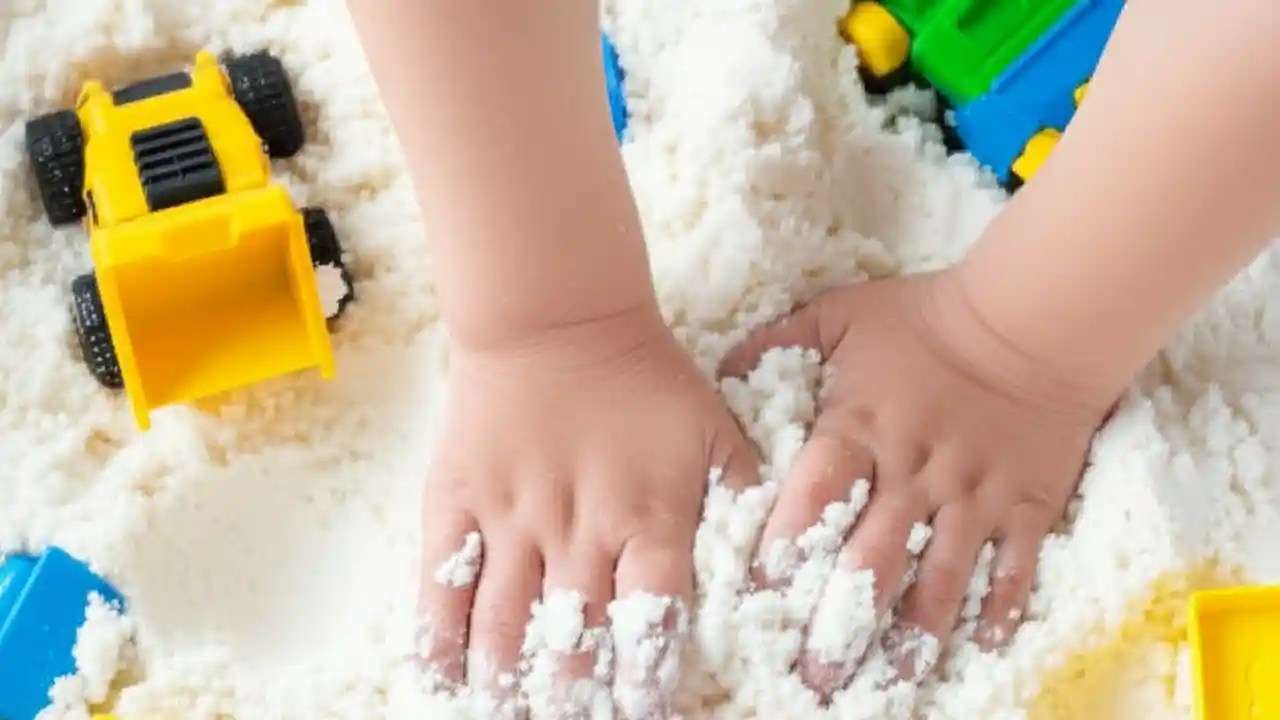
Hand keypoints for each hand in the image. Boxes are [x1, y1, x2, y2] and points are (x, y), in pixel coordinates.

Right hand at [416, 308, 758, 718]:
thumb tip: (775, 559)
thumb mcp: (715, 427)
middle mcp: (580, 530)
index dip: (647, 683)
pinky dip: (440, 640)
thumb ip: (746, 495)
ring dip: (508, 686)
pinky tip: (445, 681)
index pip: (652, 621)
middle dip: (574, 700)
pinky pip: (444, 584)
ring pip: (505, 626)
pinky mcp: (459, 502)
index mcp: (649, 517)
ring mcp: (513, 519)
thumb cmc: (644, 374)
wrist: (557, 315)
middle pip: (574, 640)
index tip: (644, 718)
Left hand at [720, 270, 1114, 698]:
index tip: (760, 599)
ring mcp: (972, 498)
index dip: (787, 548)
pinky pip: (1012, 572)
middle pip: (872, 561)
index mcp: (859, 429)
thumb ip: (778, 342)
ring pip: (941, 583)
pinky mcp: (1024, 509)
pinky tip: (978, 651)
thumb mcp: (841, 316)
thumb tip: (721, 367)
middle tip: (813, 676)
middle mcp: (913, 475)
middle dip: (842, 624)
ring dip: (911, 640)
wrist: (1032, 320)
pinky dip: (996, 613)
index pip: (816, 497)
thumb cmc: (926, 320)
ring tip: (884, 688)